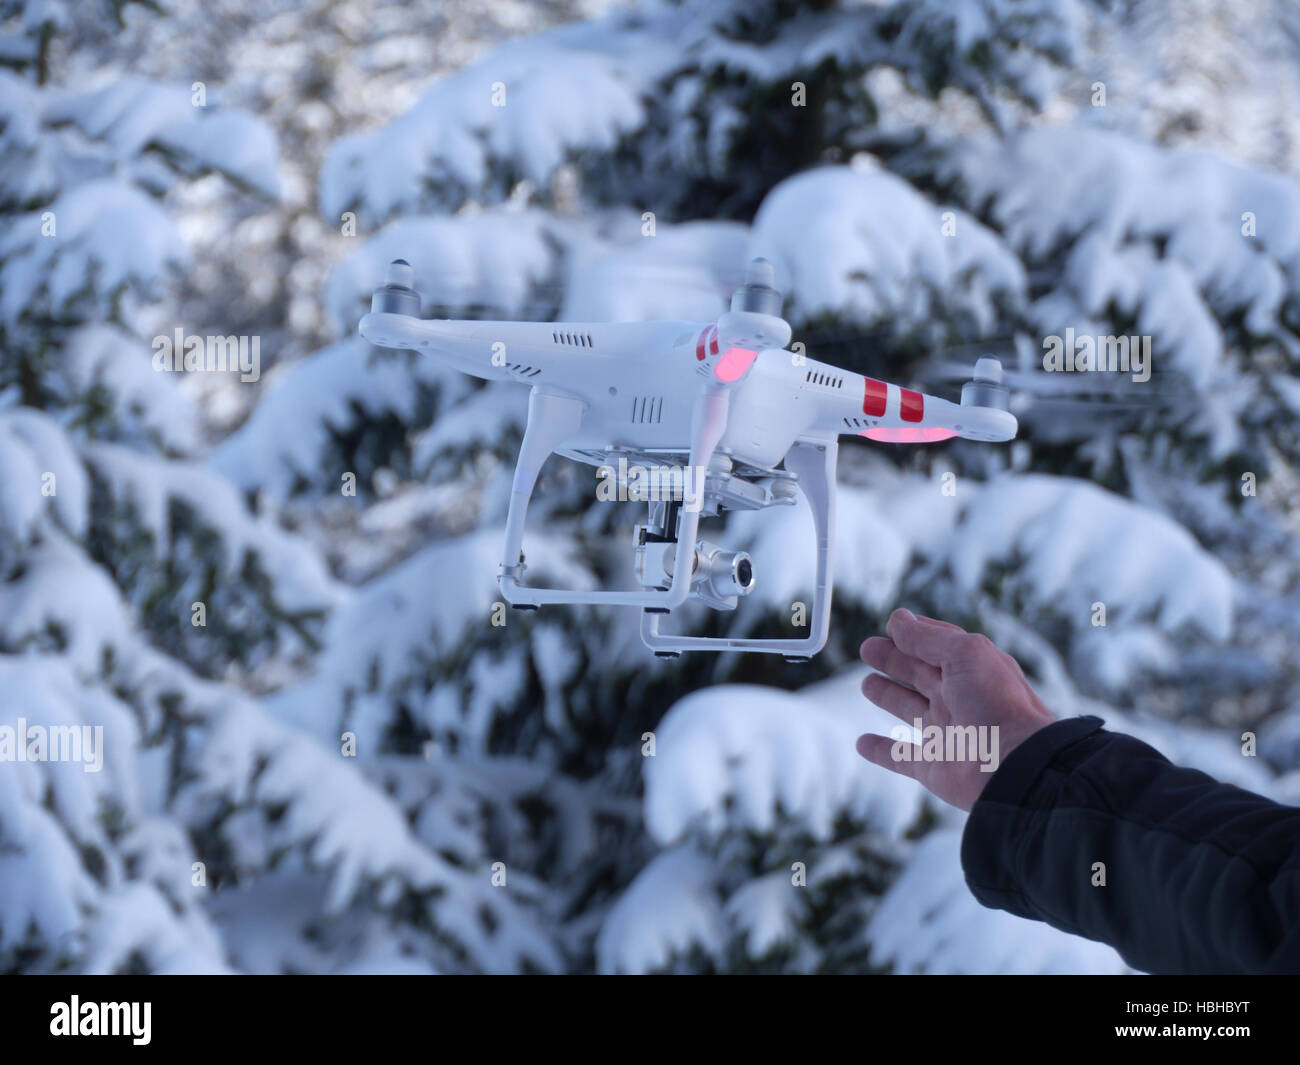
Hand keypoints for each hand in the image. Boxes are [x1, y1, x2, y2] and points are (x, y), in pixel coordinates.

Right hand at [856, 609, 1055, 810]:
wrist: (1015, 765)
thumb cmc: (996, 702)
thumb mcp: (964, 653)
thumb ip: (928, 637)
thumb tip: (898, 620)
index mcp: (973, 670)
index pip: (940, 645)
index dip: (916, 633)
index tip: (892, 624)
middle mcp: (960, 699)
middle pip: (920, 674)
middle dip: (894, 660)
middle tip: (867, 649)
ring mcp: (947, 734)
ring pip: (910, 710)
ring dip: (888, 697)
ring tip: (867, 684)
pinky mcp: (934, 767)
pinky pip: (901, 758)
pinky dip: (881, 751)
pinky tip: (862, 743)